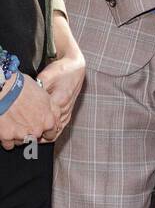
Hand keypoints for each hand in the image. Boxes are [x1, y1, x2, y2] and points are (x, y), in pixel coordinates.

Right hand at [0, 74, 59, 149]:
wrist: (3, 88)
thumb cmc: (22, 87)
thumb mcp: (44, 95)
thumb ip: (51, 109)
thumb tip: (53, 115)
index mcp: (48, 120)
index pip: (51, 134)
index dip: (45, 130)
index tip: (39, 126)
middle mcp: (36, 130)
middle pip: (35, 138)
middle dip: (29, 132)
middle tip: (22, 121)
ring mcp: (21, 135)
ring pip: (21, 141)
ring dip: (17, 135)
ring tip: (12, 121)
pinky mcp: (7, 137)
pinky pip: (9, 144)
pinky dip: (6, 138)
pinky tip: (5, 127)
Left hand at [36, 13, 85, 140]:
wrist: (75, 68)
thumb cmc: (60, 71)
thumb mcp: (46, 77)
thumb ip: (38, 90)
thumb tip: (26, 100)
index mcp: (61, 99)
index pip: (47, 119)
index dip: (36, 127)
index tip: (26, 129)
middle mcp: (66, 108)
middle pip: (52, 129)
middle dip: (40, 135)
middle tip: (27, 137)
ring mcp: (68, 111)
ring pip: (57, 130)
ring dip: (46, 135)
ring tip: (33, 138)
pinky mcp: (69, 112)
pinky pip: (61, 127)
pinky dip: (52, 132)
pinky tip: (43, 134)